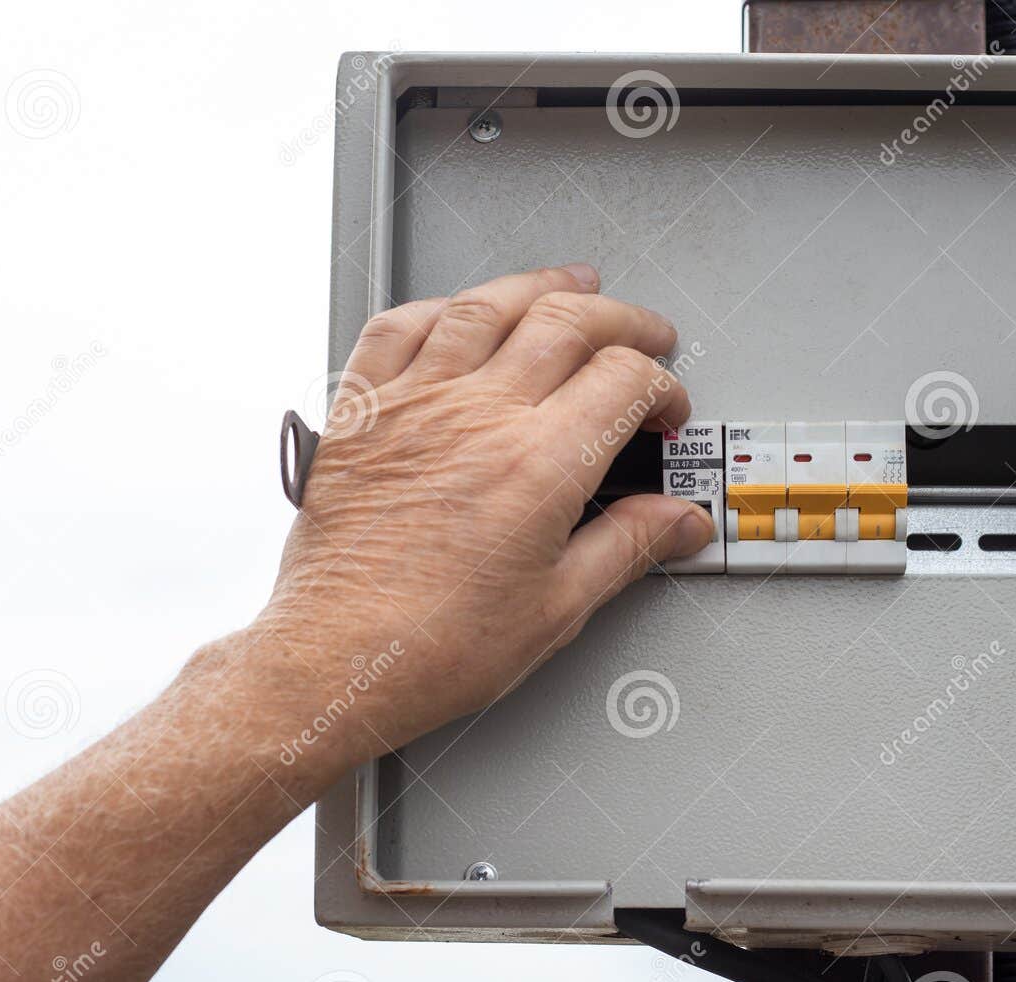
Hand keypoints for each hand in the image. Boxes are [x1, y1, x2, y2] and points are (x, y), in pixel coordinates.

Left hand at [257, 263, 712, 763]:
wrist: (337, 660)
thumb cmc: (434, 646)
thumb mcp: (559, 607)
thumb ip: (627, 547)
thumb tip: (678, 521)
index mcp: (539, 465)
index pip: (625, 379)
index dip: (663, 386)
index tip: (666, 410)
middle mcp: (478, 418)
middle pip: (568, 322)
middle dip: (624, 321)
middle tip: (646, 335)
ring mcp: (415, 405)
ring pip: (487, 304)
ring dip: (541, 287)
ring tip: (572, 287)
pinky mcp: (363, 412)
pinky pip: (399, 326)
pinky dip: (441, 306)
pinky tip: (462, 311)